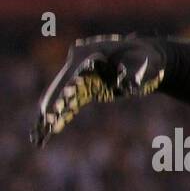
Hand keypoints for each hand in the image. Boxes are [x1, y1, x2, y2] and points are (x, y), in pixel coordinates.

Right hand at [32, 35, 164, 147]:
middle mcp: (79, 65)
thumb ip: (134, 72)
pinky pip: (71, 104)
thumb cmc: (146, 57)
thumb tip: (126, 86)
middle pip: (61, 87)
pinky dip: (62, 117)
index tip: (57, 105)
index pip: (71, 75)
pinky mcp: (88, 90)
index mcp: (88, 53)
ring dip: (52, 116)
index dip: (63, 91)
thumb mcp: (144, 61)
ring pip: (63, 98)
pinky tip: (50, 132)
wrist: (148, 59)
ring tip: (39, 136)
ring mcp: (82, 78)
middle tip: (45, 124)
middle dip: (53, 106)